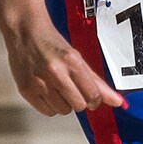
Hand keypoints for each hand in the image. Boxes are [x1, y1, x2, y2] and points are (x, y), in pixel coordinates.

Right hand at [2, 13, 125, 117]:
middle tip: (71, 87)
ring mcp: (40, 82)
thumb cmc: (52, 43)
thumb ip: (97, 82)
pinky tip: (46, 90)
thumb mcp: (77, 58)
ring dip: (63, 103)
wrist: (24, 31)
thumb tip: (118, 102)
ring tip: (56, 86)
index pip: (93, 96)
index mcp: (72, 61)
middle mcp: (56, 72)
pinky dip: (49, 105)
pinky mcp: (26, 90)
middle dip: (78, 100)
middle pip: (79, 105)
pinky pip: (47, 112)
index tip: (90, 95)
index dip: (94, 99)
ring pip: (63, 110)